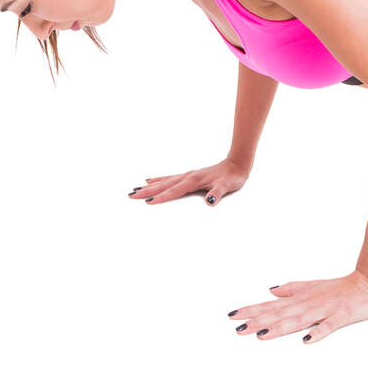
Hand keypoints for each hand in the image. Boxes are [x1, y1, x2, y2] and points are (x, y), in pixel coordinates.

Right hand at [128, 157, 248, 206]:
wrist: (237, 164)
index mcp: (194, 180)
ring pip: (164, 181)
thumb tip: (210, 202)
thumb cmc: (232, 177)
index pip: (174, 191)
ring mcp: (187, 175)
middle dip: (147, 191)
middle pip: (164, 185)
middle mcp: (187, 176)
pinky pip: (169, 178)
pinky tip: (150, 180)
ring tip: (135, 189)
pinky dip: (158, 180)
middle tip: (130, 195)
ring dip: (149, 186)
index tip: (147, 203)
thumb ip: (218, 194)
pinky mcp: (189, 175)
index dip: (161, 197)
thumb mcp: (227, 187)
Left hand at [228, 270, 367, 343]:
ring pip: (299, 320)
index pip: (271, 305)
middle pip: (280, 314)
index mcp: (300, 299)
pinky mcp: (342, 316)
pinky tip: (307, 340)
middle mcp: (308, 304)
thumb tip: (271, 291)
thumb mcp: (312, 286)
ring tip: (262, 336)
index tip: (231, 316)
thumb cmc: (341, 288)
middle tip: (239, 330)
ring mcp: (325, 310)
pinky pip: (328, 326)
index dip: (252, 310)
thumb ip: (291, 289)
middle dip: (259, 322)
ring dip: (281, 328)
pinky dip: (318, 332)